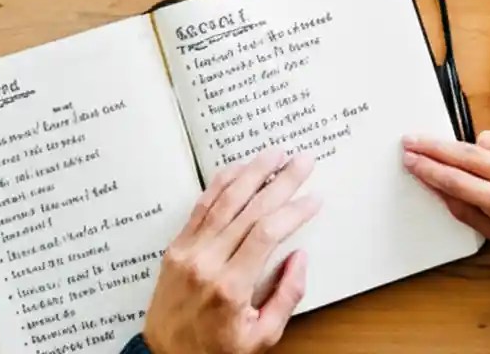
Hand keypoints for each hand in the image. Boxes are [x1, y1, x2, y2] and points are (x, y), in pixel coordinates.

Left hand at [143, 149, 321, 353]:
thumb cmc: (214, 350)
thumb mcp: (262, 337)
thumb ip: (286, 296)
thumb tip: (299, 258)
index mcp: (231, 287)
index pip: (267, 234)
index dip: (293, 211)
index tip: (313, 199)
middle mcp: (207, 263)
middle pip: (250, 209)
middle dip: (282, 181)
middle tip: (303, 162)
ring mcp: (188, 252)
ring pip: (224, 200)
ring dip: (252, 172)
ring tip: (275, 154)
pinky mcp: (176, 247)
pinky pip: (200, 207)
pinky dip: (221, 184)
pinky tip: (238, 169)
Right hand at [402, 124, 489, 276]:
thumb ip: (470, 212)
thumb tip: (442, 190)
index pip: (455, 180)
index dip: (427, 168)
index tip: (411, 159)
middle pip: (464, 154)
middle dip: (434, 147)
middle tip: (414, 140)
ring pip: (489, 139)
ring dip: (479, 151)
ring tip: (486, 168)